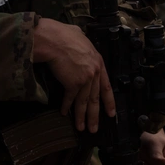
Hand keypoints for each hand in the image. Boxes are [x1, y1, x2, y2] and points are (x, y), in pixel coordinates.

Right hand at [33, 18, 115, 132]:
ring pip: (84, 102)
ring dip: (82, 117)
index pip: (106, 86)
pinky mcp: (73, 84)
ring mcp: (85, 79)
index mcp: (98, 62)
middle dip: (95, 116)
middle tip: (94, 128)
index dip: (108, 101)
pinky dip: (67, 107)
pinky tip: (64, 113)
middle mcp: (94, 72)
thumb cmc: (63, 35)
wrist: (54, 40)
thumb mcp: (80, 37)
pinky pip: (70, 99)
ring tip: (81, 128)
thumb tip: (77, 38)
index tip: (110, 113)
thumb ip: (82, 45)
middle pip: (95, 98)